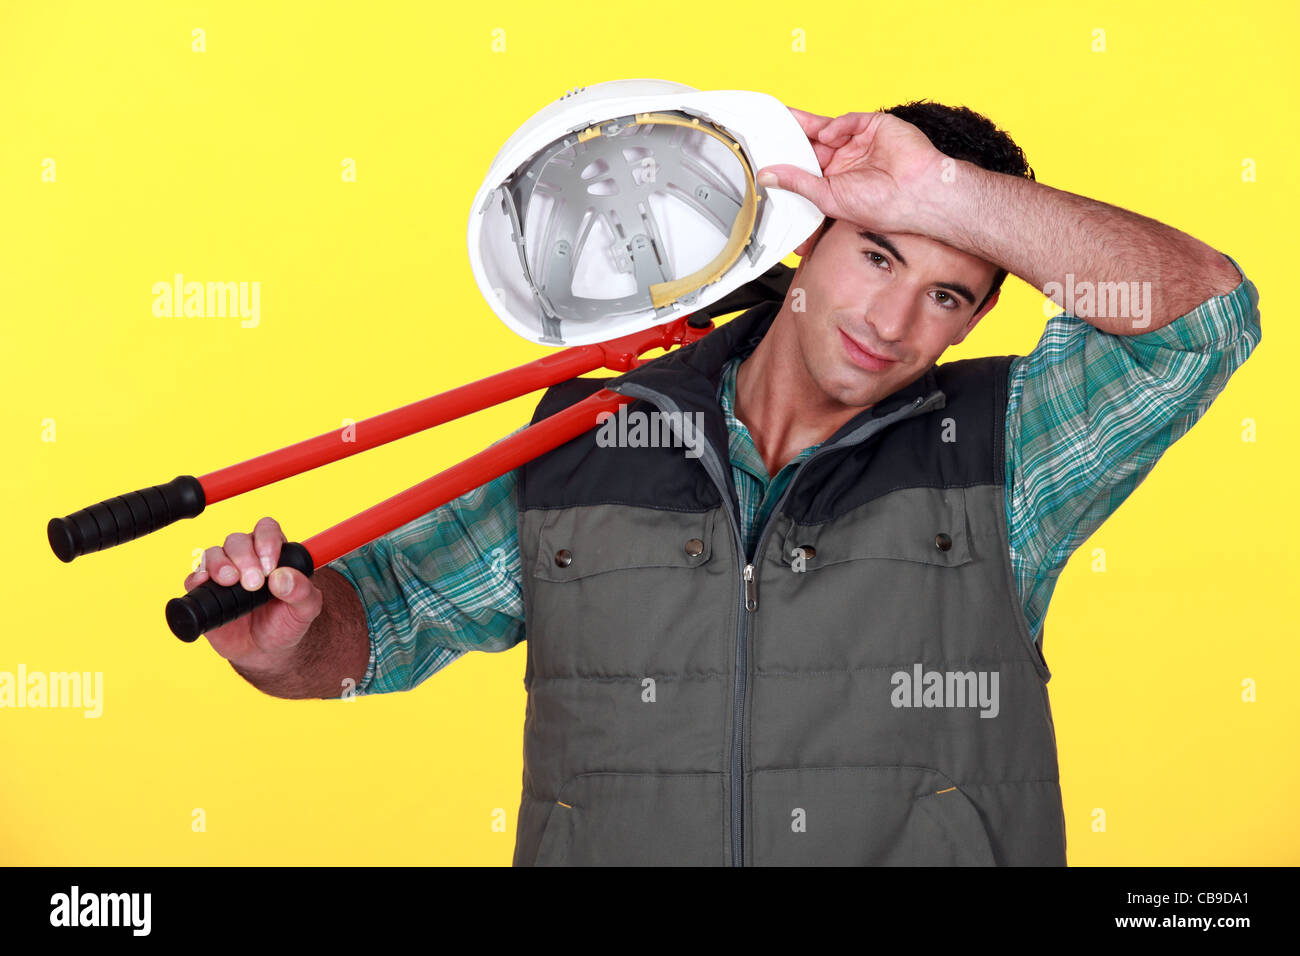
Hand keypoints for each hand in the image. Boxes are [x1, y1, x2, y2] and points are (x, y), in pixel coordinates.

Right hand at [183, 516, 322, 671]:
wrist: (265, 651)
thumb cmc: (286, 623)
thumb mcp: (306, 610)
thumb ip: (302, 591)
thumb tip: (281, 577)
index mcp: (274, 554)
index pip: (267, 530)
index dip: (266, 540)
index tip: (270, 566)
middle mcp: (246, 558)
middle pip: (238, 540)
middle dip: (245, 558)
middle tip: (253, 583)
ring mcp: (224, 574)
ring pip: (214, 553)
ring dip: (220, 564)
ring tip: (230, 581)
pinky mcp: (205, 592)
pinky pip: (194, 577)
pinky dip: (197, 577)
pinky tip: (205, 583)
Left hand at [758, 107, 944, 233]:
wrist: (916, 194)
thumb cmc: (881, 207)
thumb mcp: (827, 197)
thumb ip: (797, 183)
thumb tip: (769, 176)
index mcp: (836, 181)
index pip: (806, 165)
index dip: (787, 158)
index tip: (766, 152)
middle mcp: (847, 161)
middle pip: (813, 143)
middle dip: (792, 136)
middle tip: (769, 126)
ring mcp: (861, 143)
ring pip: (827, 128)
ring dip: (808, 127)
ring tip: (786, 121)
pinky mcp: (875, 126)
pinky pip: (849, 120)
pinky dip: (836, 125)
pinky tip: (830, 135)